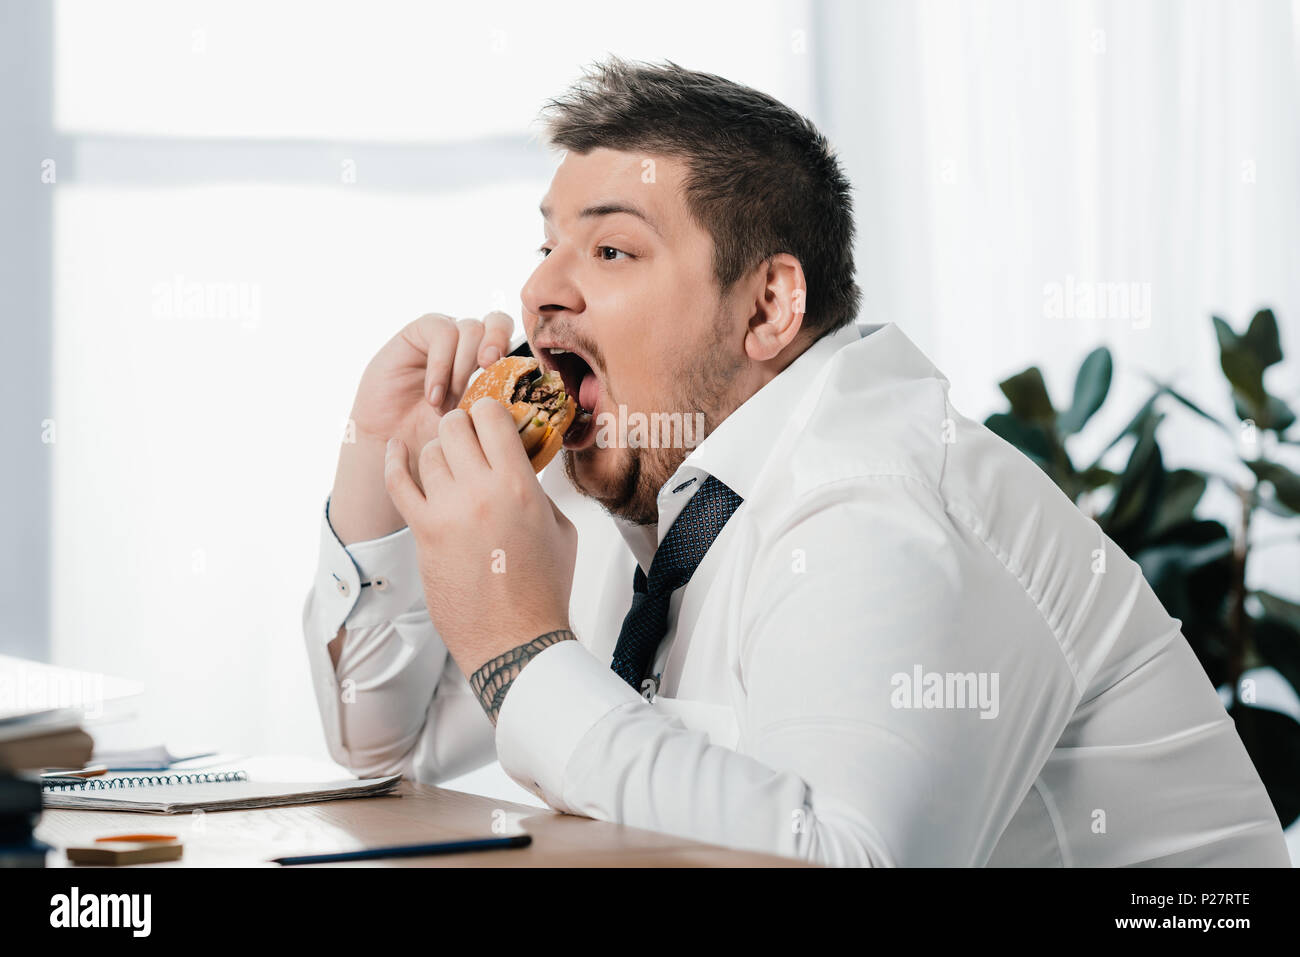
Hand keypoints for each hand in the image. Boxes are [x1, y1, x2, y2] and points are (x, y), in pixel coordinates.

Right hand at [329, 311, 513, 544]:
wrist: (390, 450)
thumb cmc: (436, 447)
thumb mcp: (480, 437)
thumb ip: (508, 425)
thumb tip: (550, 428)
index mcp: (491, 370)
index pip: (517, 343)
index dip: (521, 354)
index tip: (516, 384)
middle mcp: (468, 351)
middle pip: (496, 321)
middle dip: (498, 340)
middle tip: (490, 367)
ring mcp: (443, 341)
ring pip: (469, 327)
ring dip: (463, 364)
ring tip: (451, 402)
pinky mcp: (416, 335)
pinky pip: (439, 330)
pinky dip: (441, 363)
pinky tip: (434, 396)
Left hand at [383, 397, 578, 680]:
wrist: (516, 637)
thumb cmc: (544, 586)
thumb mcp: (558, 527)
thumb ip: (536, 489)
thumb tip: (520, 465)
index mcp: (520, 484)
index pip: (492, 416)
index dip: (491, 411)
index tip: (493, 420)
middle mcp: (480, 490)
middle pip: (456, 425)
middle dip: (464, 426)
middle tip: (470, 439)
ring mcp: (447, 511)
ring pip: (431, 452)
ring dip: (441, 451)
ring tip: (451, 464)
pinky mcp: (424, 532)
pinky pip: (398, 483)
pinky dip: (394, 461)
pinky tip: (395, 449)